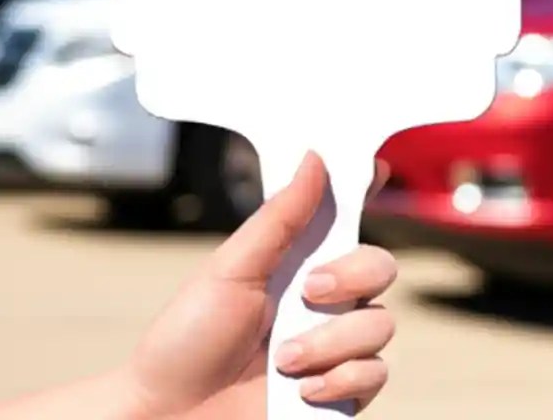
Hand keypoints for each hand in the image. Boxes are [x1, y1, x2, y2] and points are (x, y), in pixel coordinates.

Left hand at [123, 152, 395, 417]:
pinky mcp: (341, 391)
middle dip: (353, 276)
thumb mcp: (229, 270)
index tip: (372, 169)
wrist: (170, 417)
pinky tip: (300, 390)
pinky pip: (375, 373)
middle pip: (382, 267)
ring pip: (381, 324)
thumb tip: (315, 158)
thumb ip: (280, 218)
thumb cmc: (185, 341)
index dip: (364, 190)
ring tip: (284, 360)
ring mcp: (335, 346)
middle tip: (310, 290)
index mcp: (297, 262)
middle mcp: (324, 302)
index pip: (344, 218)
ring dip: (330, 342)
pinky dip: (339, 380)